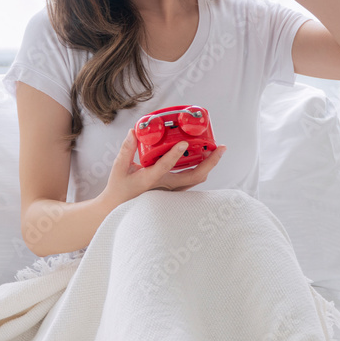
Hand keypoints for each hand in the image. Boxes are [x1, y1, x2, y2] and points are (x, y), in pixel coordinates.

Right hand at [102, 127, 226, 204]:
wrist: (119, 209)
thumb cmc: (119, 189)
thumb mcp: (119, 168)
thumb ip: (127, 149)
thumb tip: (134, 131)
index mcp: (150, 179)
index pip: (165, 166)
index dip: (174, 154)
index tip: (184, 142)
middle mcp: (165, 186)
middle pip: (194, 176)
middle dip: (211, 162)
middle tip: (220, 147)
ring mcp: (171, 191)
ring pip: (196, 179)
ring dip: (208, 165)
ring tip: (215, 150)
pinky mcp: (173, 191)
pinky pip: (191, 181)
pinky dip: (201, 169)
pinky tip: (203, 158)